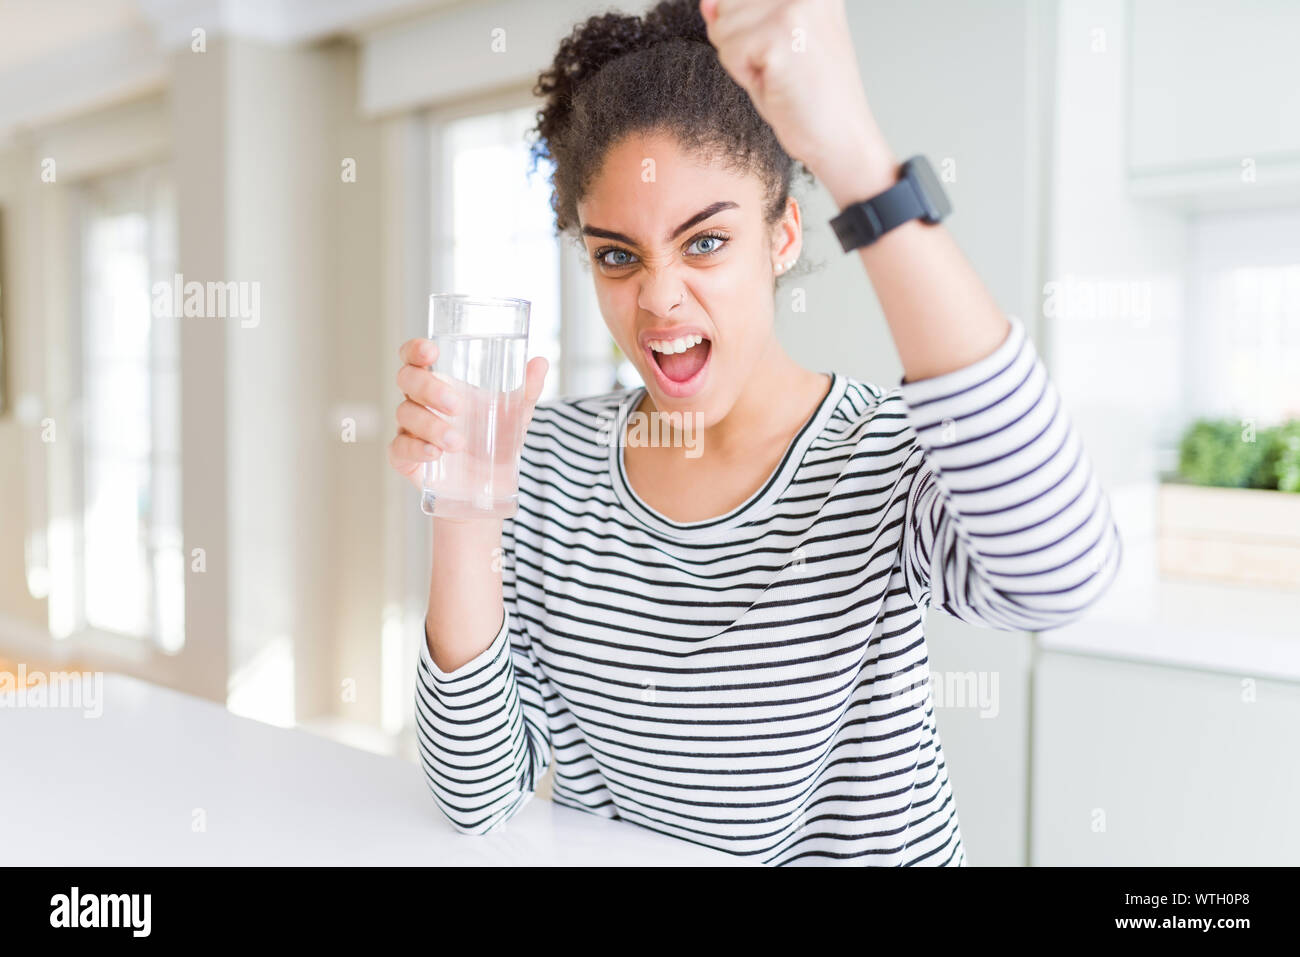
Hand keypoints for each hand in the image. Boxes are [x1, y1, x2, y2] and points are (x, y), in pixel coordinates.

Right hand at [388, 337, 548, 491]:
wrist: (492, 483)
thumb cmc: (496, 439)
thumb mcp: (516, 414)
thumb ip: (527, 389)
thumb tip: (541, 363)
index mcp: (439, 382)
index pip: (415, 357)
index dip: (415, 350)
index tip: (431, 351)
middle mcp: (419, 401)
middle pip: (407, 380)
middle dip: (429, 389)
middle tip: (456, 405)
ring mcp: (410, 428)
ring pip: (406, 415)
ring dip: (431, 425)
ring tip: (458, 442)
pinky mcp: (405, 457)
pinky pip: (399, 448)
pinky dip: (415, 449)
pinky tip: (434, 453)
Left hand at [699, 0, 893, 194]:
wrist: (841, 138)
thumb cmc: (809, 97)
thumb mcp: (767, 47)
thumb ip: (739, 18)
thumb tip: (706, 2)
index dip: (745, 31)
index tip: (781, 53)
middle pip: (726, 5)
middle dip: (740, 43)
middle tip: (779, 69)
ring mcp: (794, 7)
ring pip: (722, 26)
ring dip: (742, 61)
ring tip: (779, 76)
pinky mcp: (781, 36)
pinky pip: (728, 51)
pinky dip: (744, 76)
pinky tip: (777, 84)